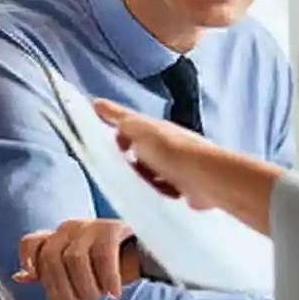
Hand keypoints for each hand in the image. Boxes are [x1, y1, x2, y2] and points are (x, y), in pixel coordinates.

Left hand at [12, 219, 141, 299]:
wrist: (141, 252)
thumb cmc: (100, 265)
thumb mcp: (71, 268)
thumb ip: (46, 272)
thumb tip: (17, 277)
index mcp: (56, 238)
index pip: (31, 241)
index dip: (27, 258)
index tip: (32, 275)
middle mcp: (70, 229)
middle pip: (51, 258)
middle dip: (61, 289)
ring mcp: (91, 226)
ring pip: (75, 258)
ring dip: (85, 286)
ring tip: (97, 297)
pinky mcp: (113, 228)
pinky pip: (104, 255)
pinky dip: (108, 278)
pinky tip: (114, 293)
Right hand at [93, 99, 216, 209]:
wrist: (203, 178)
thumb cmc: (170, 151)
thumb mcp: (138, 130)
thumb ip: (122, 123)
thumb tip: (117, 127)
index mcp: (152, 126)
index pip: (125, 118)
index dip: (110, 113)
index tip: (95, 106)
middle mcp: (165, 141)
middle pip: (136, 148)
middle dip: (129, 159)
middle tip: (123, 167)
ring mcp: (175, 162)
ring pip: (147, 170)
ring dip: (144, 178)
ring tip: (147, 183)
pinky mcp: (183, 183)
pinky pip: (161, 187)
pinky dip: (159, 190)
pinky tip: (162, 193)